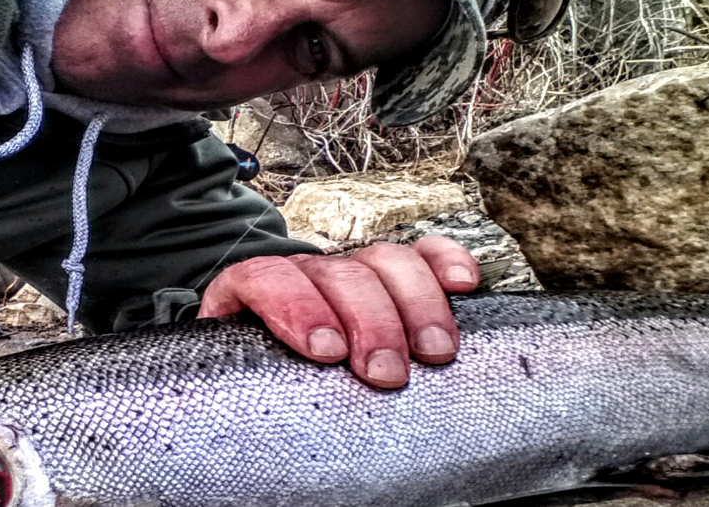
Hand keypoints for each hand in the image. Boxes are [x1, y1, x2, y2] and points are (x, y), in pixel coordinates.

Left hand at [199, 236, 478, 388]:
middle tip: (386, 374)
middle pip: (341, 275)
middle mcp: (306, 274)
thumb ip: (250, 396)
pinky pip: (425, 253)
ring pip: (387, 261)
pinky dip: (446, 263)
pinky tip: (463, 286)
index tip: (326, 352)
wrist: (270, 361)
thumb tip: (250, 455)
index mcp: (254, 292)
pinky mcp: (394, 272)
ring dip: (416, 304)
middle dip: (370, 323)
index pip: (267, 278)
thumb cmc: (262, 382)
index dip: (297, 307)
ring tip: (434, 354)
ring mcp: (353, 268)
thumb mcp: (245, 386)